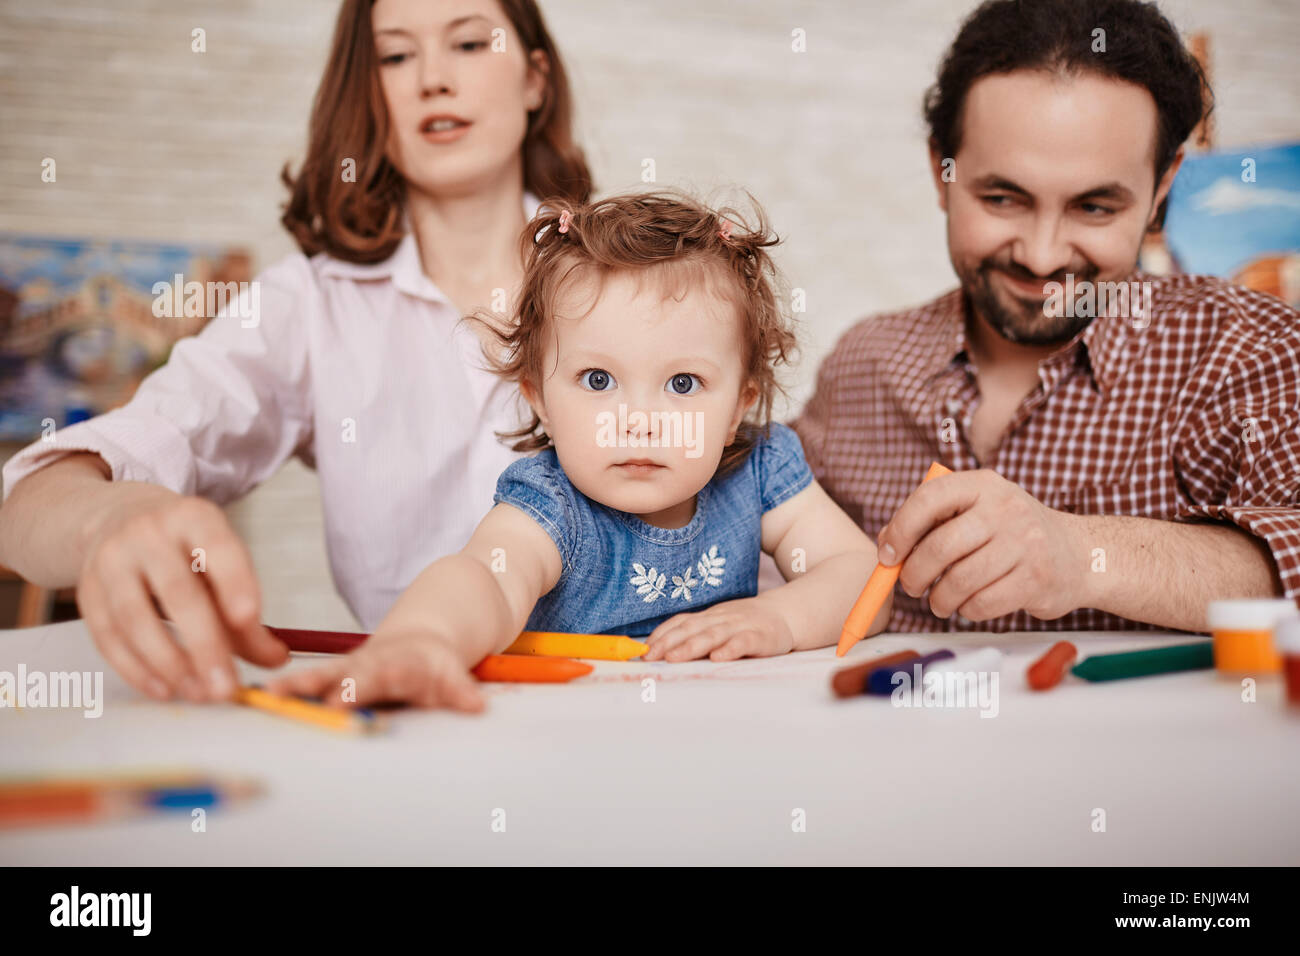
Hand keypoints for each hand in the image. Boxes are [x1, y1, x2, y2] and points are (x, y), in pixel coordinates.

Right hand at [77, 490, 286, 702]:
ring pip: (136, 618)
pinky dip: (137, 669)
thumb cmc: (184, 549)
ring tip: (200, 693)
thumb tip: (276, 659)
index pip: (218, 548)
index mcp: (194, 518)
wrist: (118, 519)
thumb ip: (246, 615)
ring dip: (170, 664)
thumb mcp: (221, 563)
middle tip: (227, 686)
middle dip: (205, 644)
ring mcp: (112, 561)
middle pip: (177, 592)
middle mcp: (149, 534)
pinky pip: (108, 637)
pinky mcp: (87, 592)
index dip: (234, 582)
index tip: (251, 619)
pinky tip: (165, 689)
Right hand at [265, 628, 485, 711]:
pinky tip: (246, 703)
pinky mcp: (329, 678)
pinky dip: (278, 695)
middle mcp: (364, 665)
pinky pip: (303, 687)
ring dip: (287, 689)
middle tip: (277, 698)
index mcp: (394, 665)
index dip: (356, 690)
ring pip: (314, 678)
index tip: (336, 702)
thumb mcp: (451, 675)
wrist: (420, 637)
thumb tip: (477, 706)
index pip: (374, 678)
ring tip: (256, 699)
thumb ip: (459, 691)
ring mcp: (344, 670)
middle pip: (335, 675)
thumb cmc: (433, 665)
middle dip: (309, 686)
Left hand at [643, 596, 794, 661]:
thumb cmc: (746, 624)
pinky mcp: (761, 637)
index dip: (661, 635)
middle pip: (691, 628)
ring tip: (674, 658)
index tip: (643, 651)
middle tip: (650, 658)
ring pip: (713, 634)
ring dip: (692, 646)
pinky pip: (744, 642)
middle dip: (668, 642)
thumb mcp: (719, 624)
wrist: (786, 614)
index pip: (680, 622)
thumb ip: (697, 635)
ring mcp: (741, 626)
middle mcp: (721, 619)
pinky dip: (730, 649)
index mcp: (709, 617)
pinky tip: (717, 658)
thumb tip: (664, 652)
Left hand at [877, 468, 1086, 621]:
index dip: (901, 529)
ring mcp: (1025, 543)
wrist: (1078, 554)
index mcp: (983, 484)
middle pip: (941, 546)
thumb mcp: (975, 513)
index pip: (930, 498)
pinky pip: (983, 604)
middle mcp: (1005, 508)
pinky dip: (967, 611)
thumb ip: (931, 523)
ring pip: (960, 581)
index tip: (888, 555)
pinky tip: (969, 605)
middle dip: (914, 574)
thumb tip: (886, 545)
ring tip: (939, 601)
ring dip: (939, 599)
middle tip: (910, 586)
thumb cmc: (1010, 534)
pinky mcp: (1037, 578)